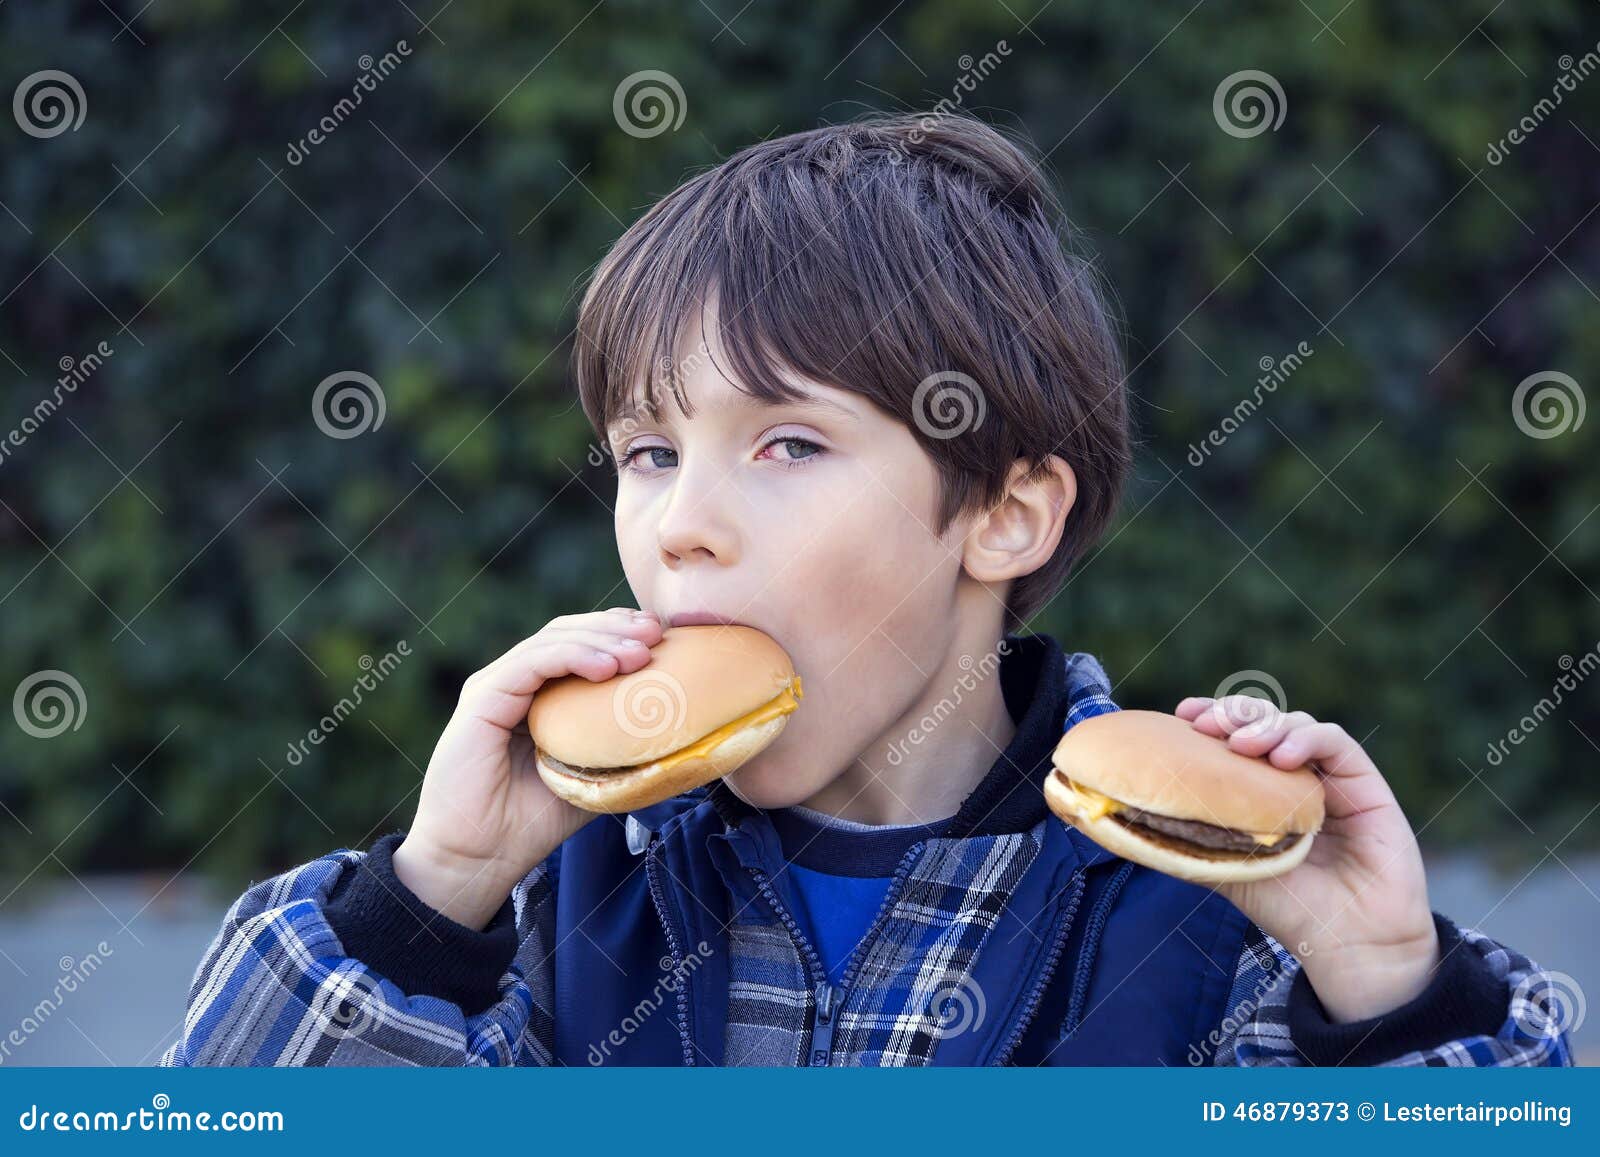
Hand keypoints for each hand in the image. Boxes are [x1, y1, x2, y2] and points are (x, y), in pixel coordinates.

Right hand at [393, 607, 663, 928]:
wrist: (478, 858)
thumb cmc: (529, 824)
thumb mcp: (589, 779)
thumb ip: (617, 751)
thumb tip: (678, 739)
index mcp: (535, 695)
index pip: (579, 645)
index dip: (619, 633)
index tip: (663, 637)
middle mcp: (513, 683)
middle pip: (568, 632)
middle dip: (616, 626)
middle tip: (658, 631)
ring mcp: (495, 687)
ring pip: (553, 640)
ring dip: (602, 640)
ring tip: (641, 652)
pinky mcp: (482, 699)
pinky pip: (532, 663)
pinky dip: (573, 657)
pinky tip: (607, 667)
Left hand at [1173, 694, 1440, 1022]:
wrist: (1352, 944)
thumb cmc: (1291, 908)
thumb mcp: (1229, 869)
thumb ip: (1192, 838)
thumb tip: (1128, 819)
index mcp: (1262, 790)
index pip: (1235, 737)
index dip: (1211, 717)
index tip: (1182, 715)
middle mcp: (1295, 777)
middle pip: (1263, 720)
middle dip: (1233, 713)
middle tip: (1206, 723)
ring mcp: (1331, 778)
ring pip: (1296, 724)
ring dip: (1265, 725)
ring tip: (1242, 745)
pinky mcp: (1365, 784)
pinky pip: (1334, 742)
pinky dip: (1305, 739)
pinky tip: (1283, 758)